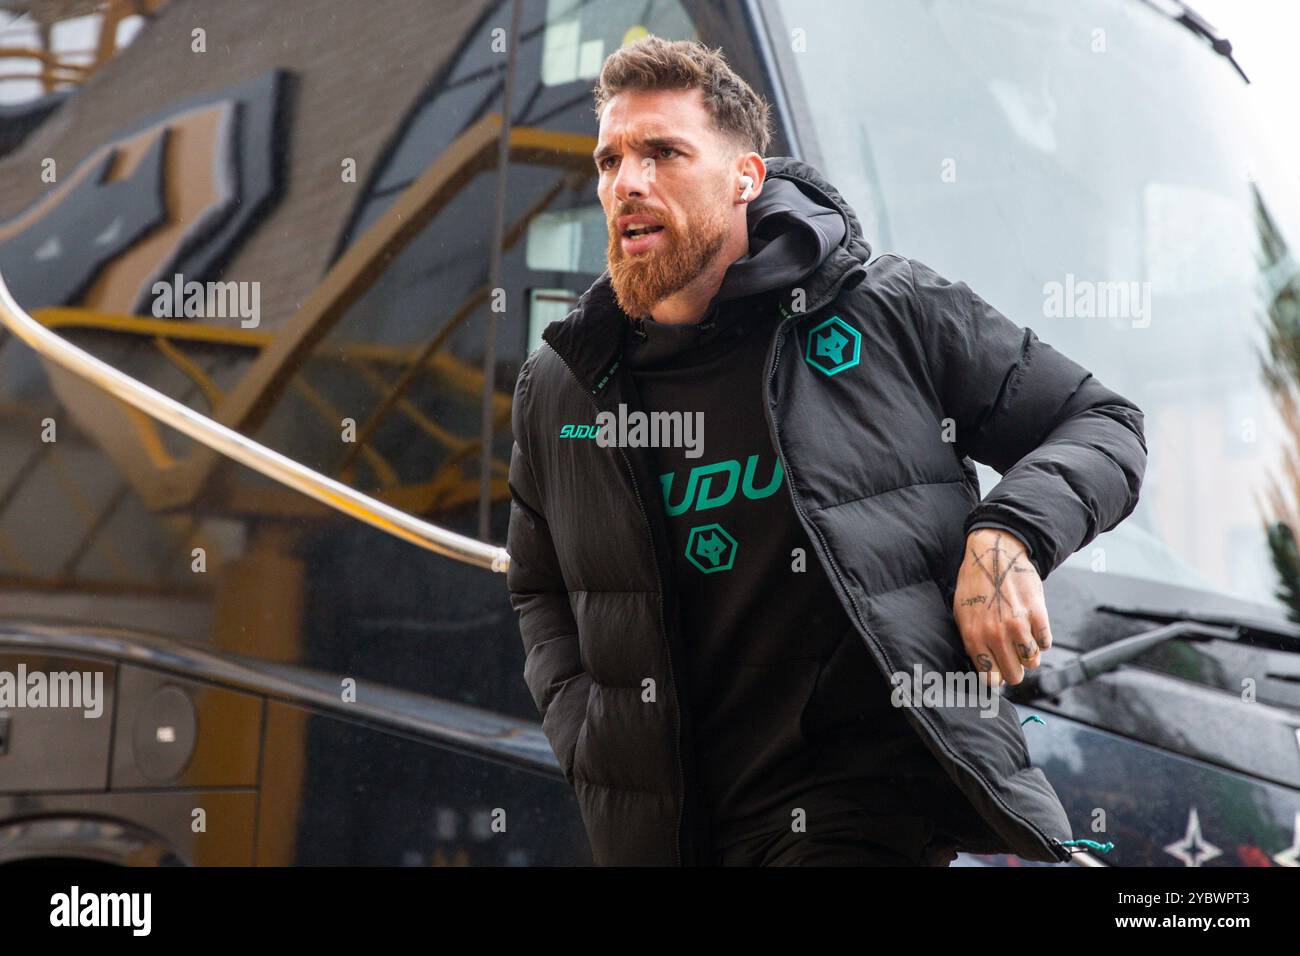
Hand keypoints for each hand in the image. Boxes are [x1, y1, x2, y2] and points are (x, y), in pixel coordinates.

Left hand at [951, 528, 1051, 685]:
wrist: (994, 554)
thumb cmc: (975, 586)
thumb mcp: (962, 615)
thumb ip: (973, 644)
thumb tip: (987, 672)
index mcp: (974, 636)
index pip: (991, 678)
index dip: (997, 678)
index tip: (999, 672)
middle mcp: (996, 634)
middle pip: (1014, 675)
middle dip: (1014, 670)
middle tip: (1013, 659)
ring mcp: (1018, 624)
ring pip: (1032, 662)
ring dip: (1029, 655)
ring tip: (1022, 642)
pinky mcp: (1038, 613)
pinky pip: (1046, 643)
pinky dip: (1041, 640)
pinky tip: (1032, 629)